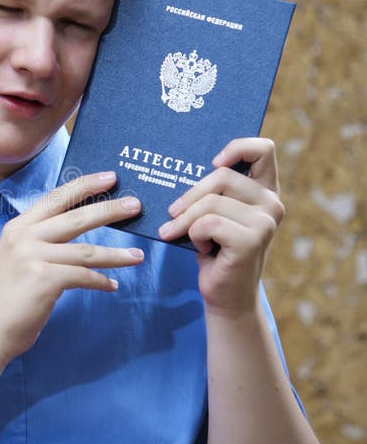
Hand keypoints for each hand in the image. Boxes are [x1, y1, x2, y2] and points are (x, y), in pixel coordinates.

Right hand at [0, 172, 143, 362]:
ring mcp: (33, 258)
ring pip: (86, 251)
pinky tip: (112, 285)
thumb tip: (77, 229)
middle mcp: (23, 237)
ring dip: (116, 254)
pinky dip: (101, 281)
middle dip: (109, 210)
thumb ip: (40, 242)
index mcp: (18, 228)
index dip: (84, 186)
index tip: (110, 177)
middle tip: (135, 205)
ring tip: (138, 255)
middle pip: (76, 218)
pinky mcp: (44, 280)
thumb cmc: (7, 298)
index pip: (56, 198)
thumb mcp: (17, 259)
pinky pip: (83, 276)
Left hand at [158, 138, 284, 312]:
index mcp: (265, 191)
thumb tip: (180, 165)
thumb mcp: (215, 215)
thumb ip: (213, 191)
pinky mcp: (252, 241)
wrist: (225, 296)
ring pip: (210, 203)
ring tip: (179, 233)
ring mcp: (266, 222)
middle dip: (189, 195)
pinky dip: (193, 234)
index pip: (263, 150)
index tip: (212, 162)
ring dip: (185, 220)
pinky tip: (199, 248)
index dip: (237, 147)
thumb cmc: (214, 250)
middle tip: (172, 213)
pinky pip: (208, 224)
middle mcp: (272, 203)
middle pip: (222, 176)